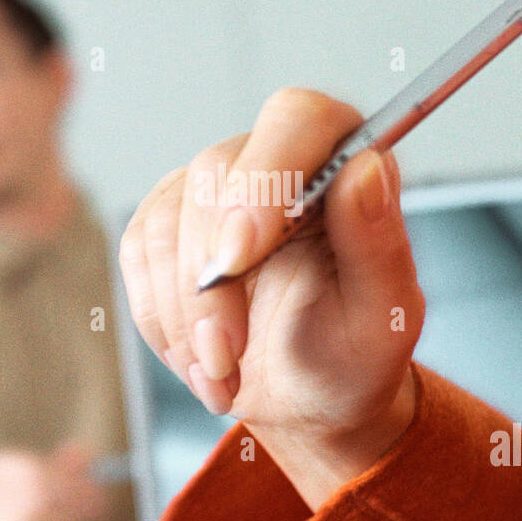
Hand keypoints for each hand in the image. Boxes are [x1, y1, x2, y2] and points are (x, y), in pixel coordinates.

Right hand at [118, 88, 424, 509]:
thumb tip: (364, 170)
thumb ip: (380, 243)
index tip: (238, 257)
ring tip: (222, 373)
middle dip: (213, 280)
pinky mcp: (169, 221)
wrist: (305, 399)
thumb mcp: (382, 316)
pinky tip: (199, 360)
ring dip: (185, 311)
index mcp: (344, 160)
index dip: (262, 179)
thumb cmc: (354, 354)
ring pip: (168, 218)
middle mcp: (278, 158)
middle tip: (228, 355)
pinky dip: (162, 318)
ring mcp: (216, 188)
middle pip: (217, 173)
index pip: (297, 121)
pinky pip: (139, 252)